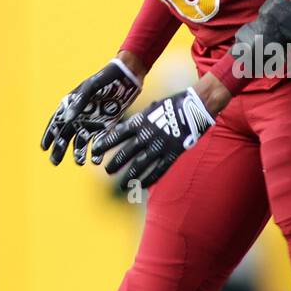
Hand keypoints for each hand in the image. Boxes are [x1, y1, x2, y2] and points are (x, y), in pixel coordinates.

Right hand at [40, 58, 142, 165]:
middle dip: (60, 149)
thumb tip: (67, 119)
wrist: (127, 77)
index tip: (44, 148)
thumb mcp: (90, 88)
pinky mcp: (106, 126)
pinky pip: (99, 142)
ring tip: (79, 162)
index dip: (49, 135)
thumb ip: (78, 102)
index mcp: (71, 104)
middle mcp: (79, 115)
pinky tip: (96, 160)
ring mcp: (92, 122)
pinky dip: (96, 151)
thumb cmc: (106, 78)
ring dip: (78, 153)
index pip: (56, 122)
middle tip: (55, 162)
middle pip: (65, 135)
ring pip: (81, 141)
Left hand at [91, 86, 214, 189]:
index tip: (95, 151)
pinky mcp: (172, 154)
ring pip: (140, 165)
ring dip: (129, 176)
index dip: (105, 144)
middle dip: (115, 163)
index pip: (118, 135)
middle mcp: (147, 135)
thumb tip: (128, 128)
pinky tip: (142, 186)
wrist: (195, 106)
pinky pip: (159, 170)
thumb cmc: (173, 104)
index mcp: (141, 122)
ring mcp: (160, 146)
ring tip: (122, 184)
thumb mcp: (152, 107)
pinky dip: (150, 179)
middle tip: (107, 170)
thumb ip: (140, 120)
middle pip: (127, 153)